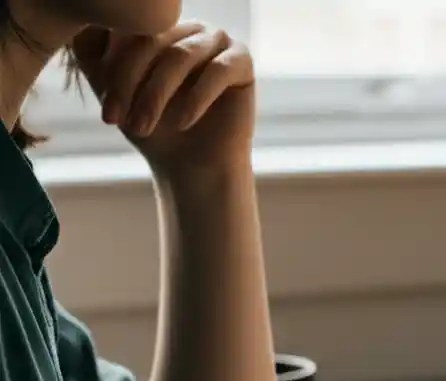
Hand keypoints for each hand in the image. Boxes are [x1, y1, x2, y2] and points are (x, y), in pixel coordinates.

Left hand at [71, 22, 255, 177]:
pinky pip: (217, 71)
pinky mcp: (243, 61)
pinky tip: (184, 123)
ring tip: (143, 128)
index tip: (107, 113)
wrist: (192, 165)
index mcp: (156, 27)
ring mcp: (217, 41)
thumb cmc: (153, 127)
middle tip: (119, 124)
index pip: (127, 31)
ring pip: (180, 56)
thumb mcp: (113, 89)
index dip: (113, 71)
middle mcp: (187, 27)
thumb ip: (94, 55)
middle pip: (151, 41)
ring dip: (156, 96)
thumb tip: (79, 25)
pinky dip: (196, 99)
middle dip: (130, 84)